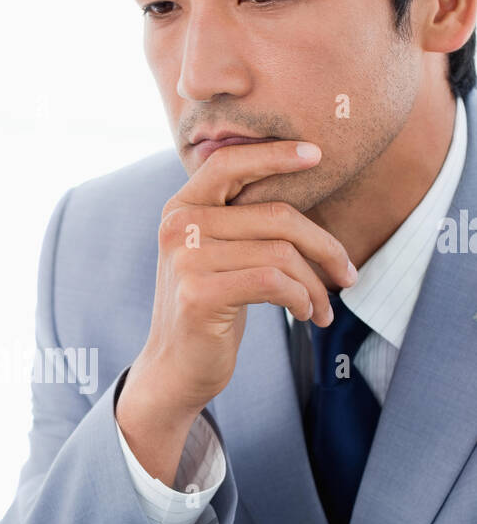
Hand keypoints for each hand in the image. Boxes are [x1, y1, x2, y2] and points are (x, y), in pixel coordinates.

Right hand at [115, 138, 356, 483]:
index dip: (274, 154)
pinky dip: (301, 299)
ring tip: (323, 307)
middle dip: (324, 246)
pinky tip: (305, 315)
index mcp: (180, 208)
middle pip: (275, 216)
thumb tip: (307, 184)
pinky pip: (273, 283)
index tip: (317, 155)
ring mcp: (185, 260)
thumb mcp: (220, 255)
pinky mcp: (199, 294)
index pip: (229, 163)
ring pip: (281, 254)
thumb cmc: (212, 308)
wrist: (175, 369)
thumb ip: (242, 220)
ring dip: (315, 285)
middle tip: (348, 275)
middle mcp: (178, 226)